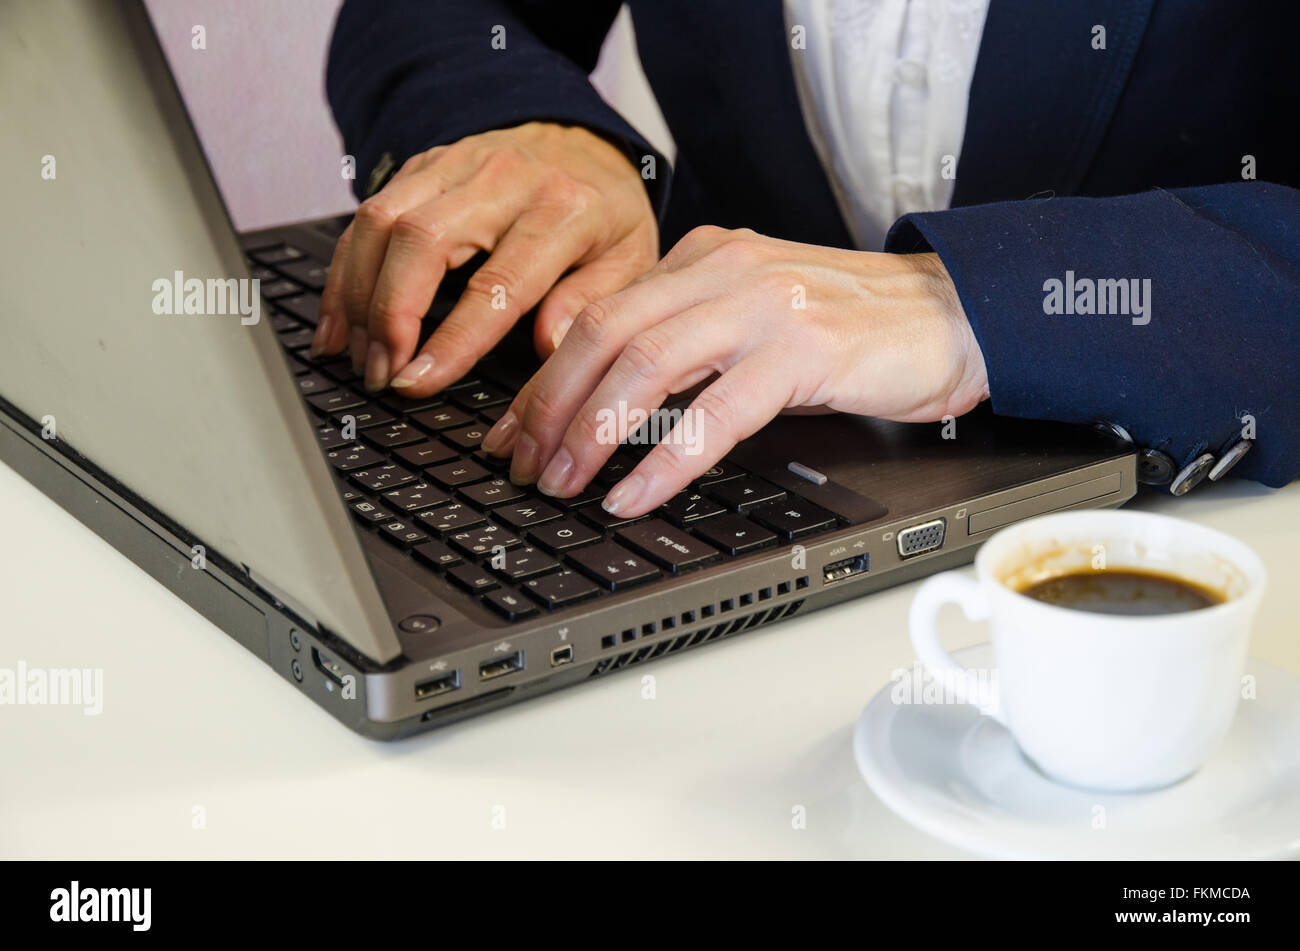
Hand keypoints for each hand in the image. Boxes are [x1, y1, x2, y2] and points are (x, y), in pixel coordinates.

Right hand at [310, 121, 657, 393]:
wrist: (587, 142)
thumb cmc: (606, 212)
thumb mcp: (630, 260)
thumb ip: (590, 303)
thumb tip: (549, 348)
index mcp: (563, 209)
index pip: (497, 283)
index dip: (451, 339)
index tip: (417, 382)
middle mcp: (503, 179)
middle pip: (420, 239)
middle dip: (388, 314)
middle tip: (380, 374)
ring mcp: (456, 165)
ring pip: (380, 219)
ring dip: (355, 293)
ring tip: (353, 355)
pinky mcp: (423, 165)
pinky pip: (367, 212)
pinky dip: (345, 269)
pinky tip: (339, 319)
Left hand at [480, 226, 989, 517]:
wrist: (955, 314)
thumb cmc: (854, 328)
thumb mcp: (754, 318)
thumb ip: (688, 339)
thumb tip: (611, 401)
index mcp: (704, 259)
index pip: (597, 314)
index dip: (544, 380)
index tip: (513, 433)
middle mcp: (724, 271)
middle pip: (603, 334)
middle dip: (549, 408)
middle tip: (523, 466)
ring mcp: (764, 307)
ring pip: (646, 365)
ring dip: (592, 433)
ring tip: (565, 484)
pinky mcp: (805, 350)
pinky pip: (717, 413)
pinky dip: (666, 461)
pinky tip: (635, 494)